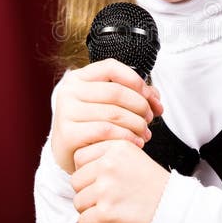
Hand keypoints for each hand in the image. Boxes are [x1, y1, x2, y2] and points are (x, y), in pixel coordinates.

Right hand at [50, 59, 162, 173]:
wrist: (71, 154)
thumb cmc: (93, 126)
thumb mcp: (111, 105)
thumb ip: (135, 96)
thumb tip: (156, 99)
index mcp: (78, 78)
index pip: (111, 67)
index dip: (135, 80)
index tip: (150, 96)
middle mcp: (68, 91)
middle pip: (116, 92)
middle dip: (140, 105)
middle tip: (150, 118)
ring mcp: (65, 112)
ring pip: (113, 113)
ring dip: (137, 124)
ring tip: (145, 133)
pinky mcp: (67, 134)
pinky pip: (106, 131)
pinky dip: (127, 137)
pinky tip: (136, 143)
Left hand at [71, 139, 169, 222]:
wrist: (176, 213)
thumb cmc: (157, 190)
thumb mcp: (135, 159)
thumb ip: (108, 158)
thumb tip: (81, 167)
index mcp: (117, 148)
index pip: (80, 157)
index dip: (87, 172)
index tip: (100, 181)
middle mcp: (109, 165)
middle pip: (76, 180)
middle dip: (88, 192)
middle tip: (108, 199)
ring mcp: (106, 190)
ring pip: (78, 202)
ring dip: (91, 211)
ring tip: (112, 211)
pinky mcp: (105, 214)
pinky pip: (83, 222)